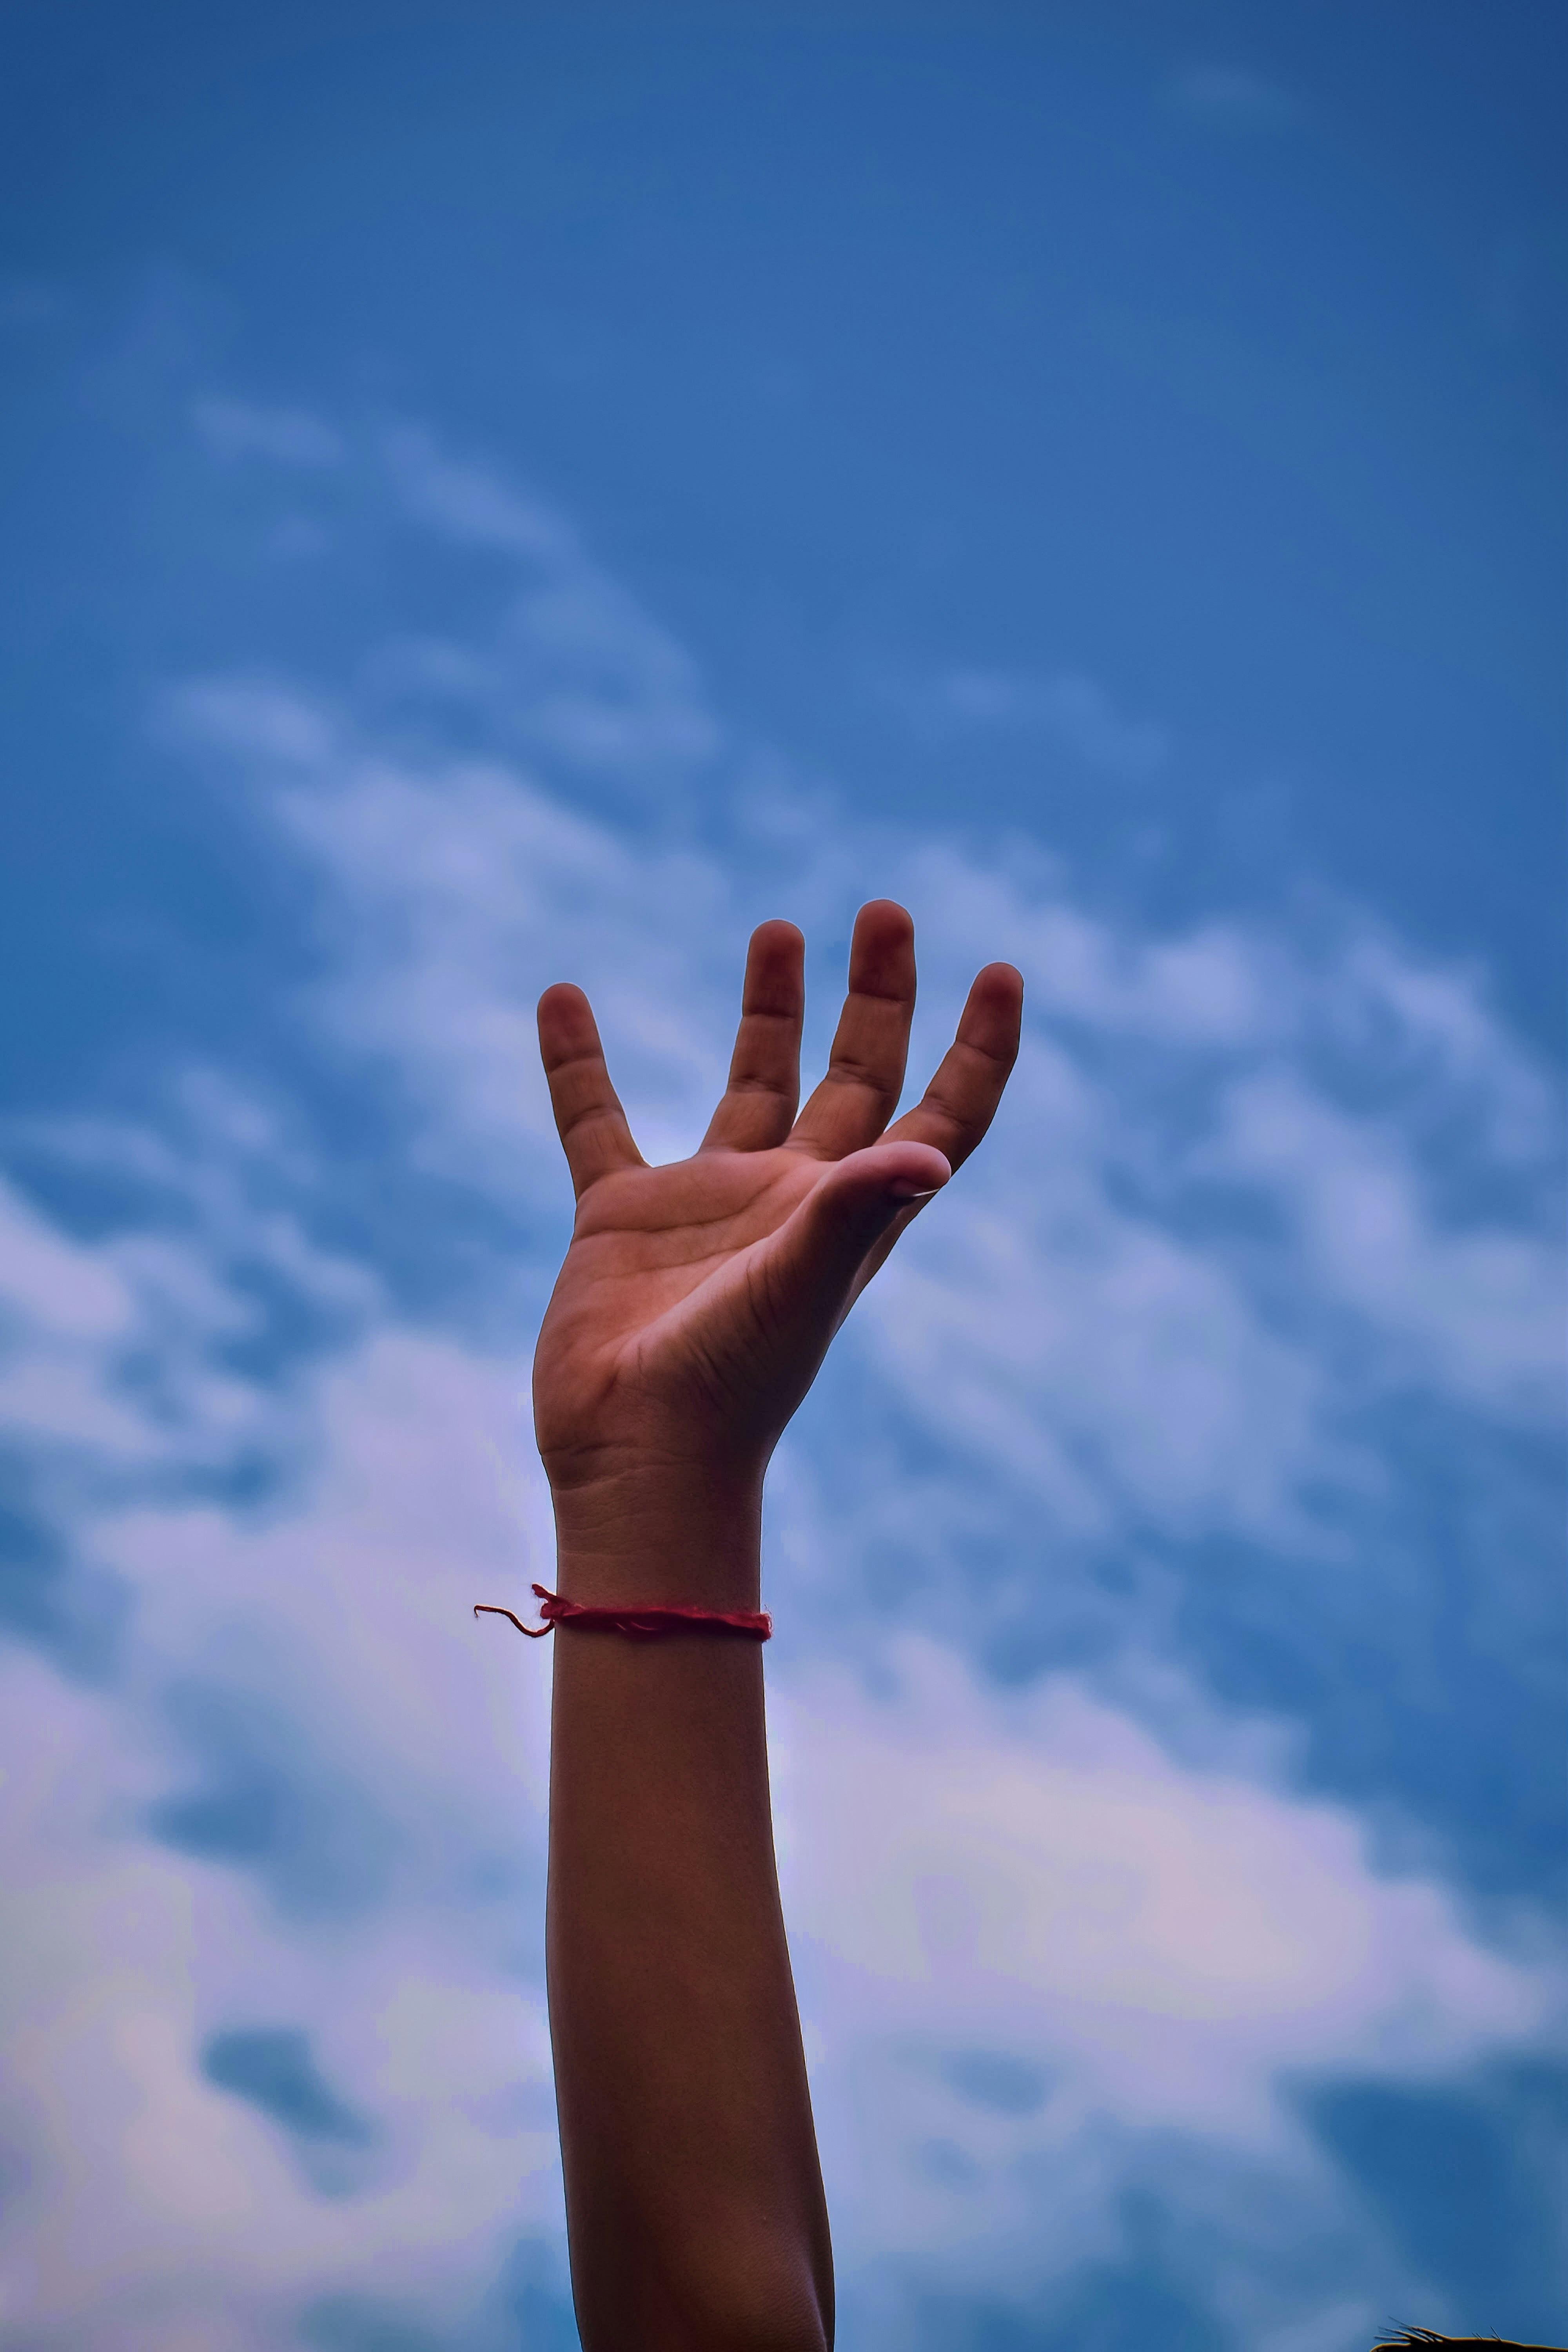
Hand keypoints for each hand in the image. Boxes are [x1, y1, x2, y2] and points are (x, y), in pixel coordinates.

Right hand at [532, 901, 1021, 1572]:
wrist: (634, 1457)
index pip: (940, 1116)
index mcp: (852, 1214)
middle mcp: (791, 1197)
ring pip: (750, 1083)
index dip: (979, 1051)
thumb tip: (930, 1157)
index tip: (1003, 973)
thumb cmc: (729, 1386)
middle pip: (855, 1075)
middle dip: (877, 996)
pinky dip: (579, 1064)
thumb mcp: (800, 1288)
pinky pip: (597, 1123)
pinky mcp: (622, 1218)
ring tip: (779, 928)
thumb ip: (856, 1210)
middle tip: (886, 911)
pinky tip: (562, 997)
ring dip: (770, 1007)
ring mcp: (708, 1204)